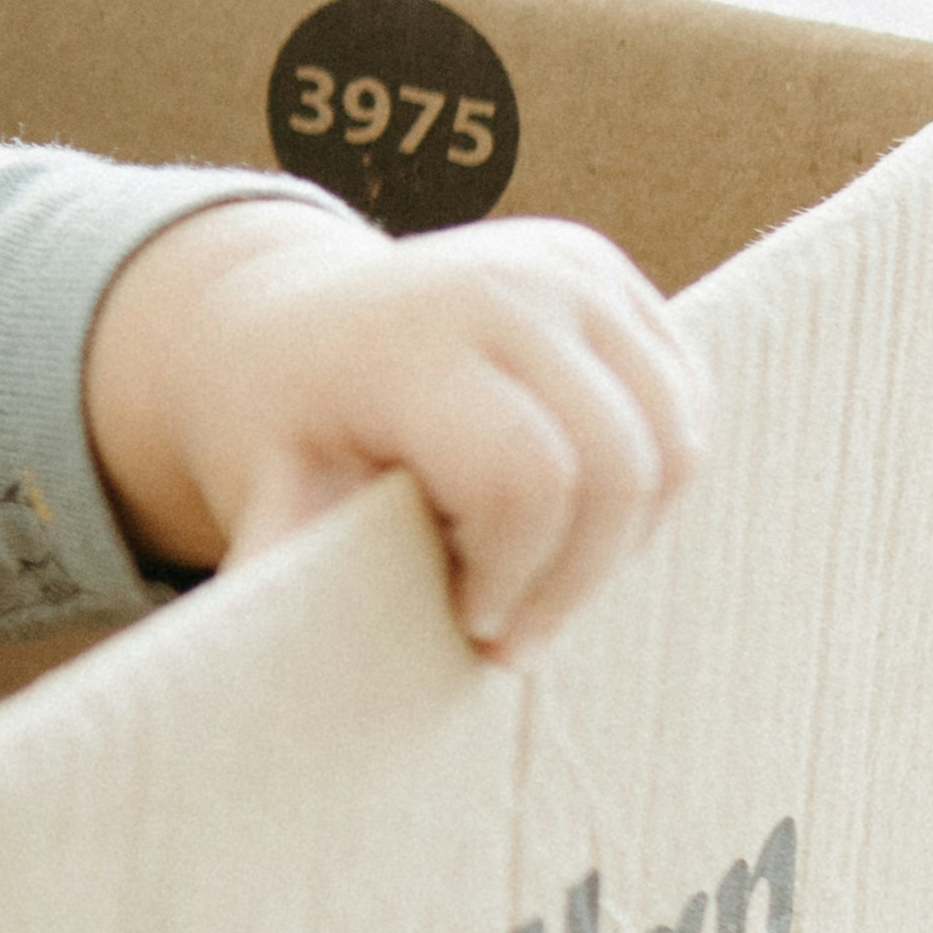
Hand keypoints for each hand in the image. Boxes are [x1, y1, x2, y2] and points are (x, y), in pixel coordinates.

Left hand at [81, 199, 704, 661]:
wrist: (282, 321)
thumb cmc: (272, 427)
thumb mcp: (262, 491)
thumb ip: (285, 560)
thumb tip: (246, 664)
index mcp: (409, 338)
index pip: (526, 478)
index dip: (516, 576)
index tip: (469, 621)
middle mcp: (503, 282)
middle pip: (619, 466)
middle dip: (577, 576)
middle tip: (511, 627)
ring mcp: (569, 269)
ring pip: (673, 442)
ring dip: (623, 538)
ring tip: (538, 570)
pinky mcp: (606, 273)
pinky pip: (686, 404)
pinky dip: (648, 481)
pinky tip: (569, 514)